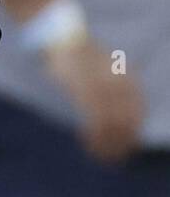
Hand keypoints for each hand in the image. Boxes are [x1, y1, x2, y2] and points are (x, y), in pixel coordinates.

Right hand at [43, 37, 143, 163]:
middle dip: (122, 144)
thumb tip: (117, 116)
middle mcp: (120, 85)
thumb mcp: (102, 69)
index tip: (124, 148)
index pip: (136, 114)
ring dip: (107, 145)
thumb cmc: (78, 55)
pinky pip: (96, 122)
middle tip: (112, 159)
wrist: (60, 37)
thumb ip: (112, 89)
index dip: (132, 134)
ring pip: (112, 126)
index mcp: (127, 79)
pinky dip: (94, 137)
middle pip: (127, 123)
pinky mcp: (86, 92)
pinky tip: (88, 144)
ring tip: (100, 156)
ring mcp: (103, 88)